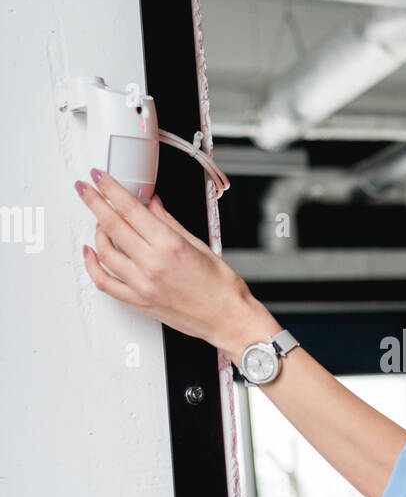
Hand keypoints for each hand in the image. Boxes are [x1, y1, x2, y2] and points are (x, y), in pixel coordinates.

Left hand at [76, 170, 270, 353]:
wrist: (228, 318)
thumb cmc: (222, 288)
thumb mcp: (199, 245)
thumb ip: (169, 222)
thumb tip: (152, 205)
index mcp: (169, 246)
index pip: (130, 209)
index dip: (110, 189)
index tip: (100, 178)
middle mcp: (152, 265)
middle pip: (112, 225)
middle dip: (94, 201)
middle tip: (86, 189)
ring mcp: (142, 284)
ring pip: (104, 251)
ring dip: (96, 231)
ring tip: (98, 221)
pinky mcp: (138, 301)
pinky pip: (104, 282)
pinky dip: (93, 265)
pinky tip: (91, 253)